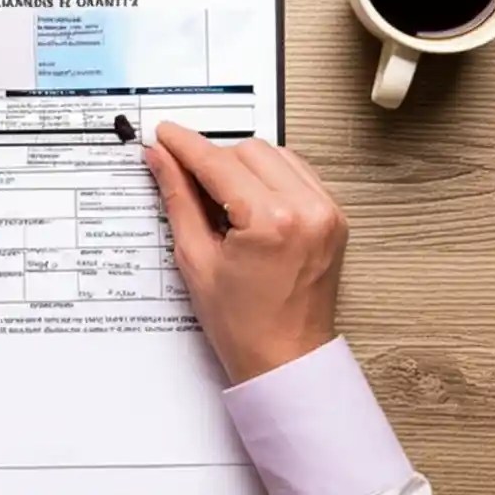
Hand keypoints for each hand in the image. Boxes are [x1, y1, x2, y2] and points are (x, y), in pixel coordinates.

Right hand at [144, 123, 347, 383]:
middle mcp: (307, 209)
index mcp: (271, 221)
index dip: (186, 146)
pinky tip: (247, 201)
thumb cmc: (243, 326)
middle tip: (184, 176)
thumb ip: (178, 199)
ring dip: (243, 164)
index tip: (165, 135)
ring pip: (276, 155)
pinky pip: (298, 174)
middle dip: (214, 158)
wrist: (286, 359)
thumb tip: (160, 160)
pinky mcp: (334, 217)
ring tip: (218, 197)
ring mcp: (327, 212)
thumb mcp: (196, 259)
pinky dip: (269, 177)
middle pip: (250, 150)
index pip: (219, 163)